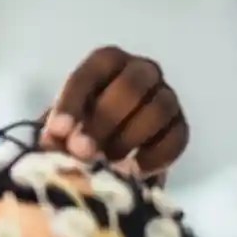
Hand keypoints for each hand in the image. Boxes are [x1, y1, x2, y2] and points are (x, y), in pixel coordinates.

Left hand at [40, 45, 188, 177]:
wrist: (102, 151)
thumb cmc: (75, 130)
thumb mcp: (60, 129)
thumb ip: (57, 134)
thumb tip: (60, 145)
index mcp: (105, 63)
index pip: (90, 73)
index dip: (72, 103)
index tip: (58, 132)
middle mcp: (140, 71)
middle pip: (132, 86)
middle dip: (104, 121)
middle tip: (83, 152)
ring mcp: (165, 97)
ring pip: (159, 109)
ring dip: (129, 139)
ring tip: (105, 163)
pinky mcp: (179, 126)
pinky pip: (177, 138)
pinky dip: (155, 157)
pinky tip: (132, 173)